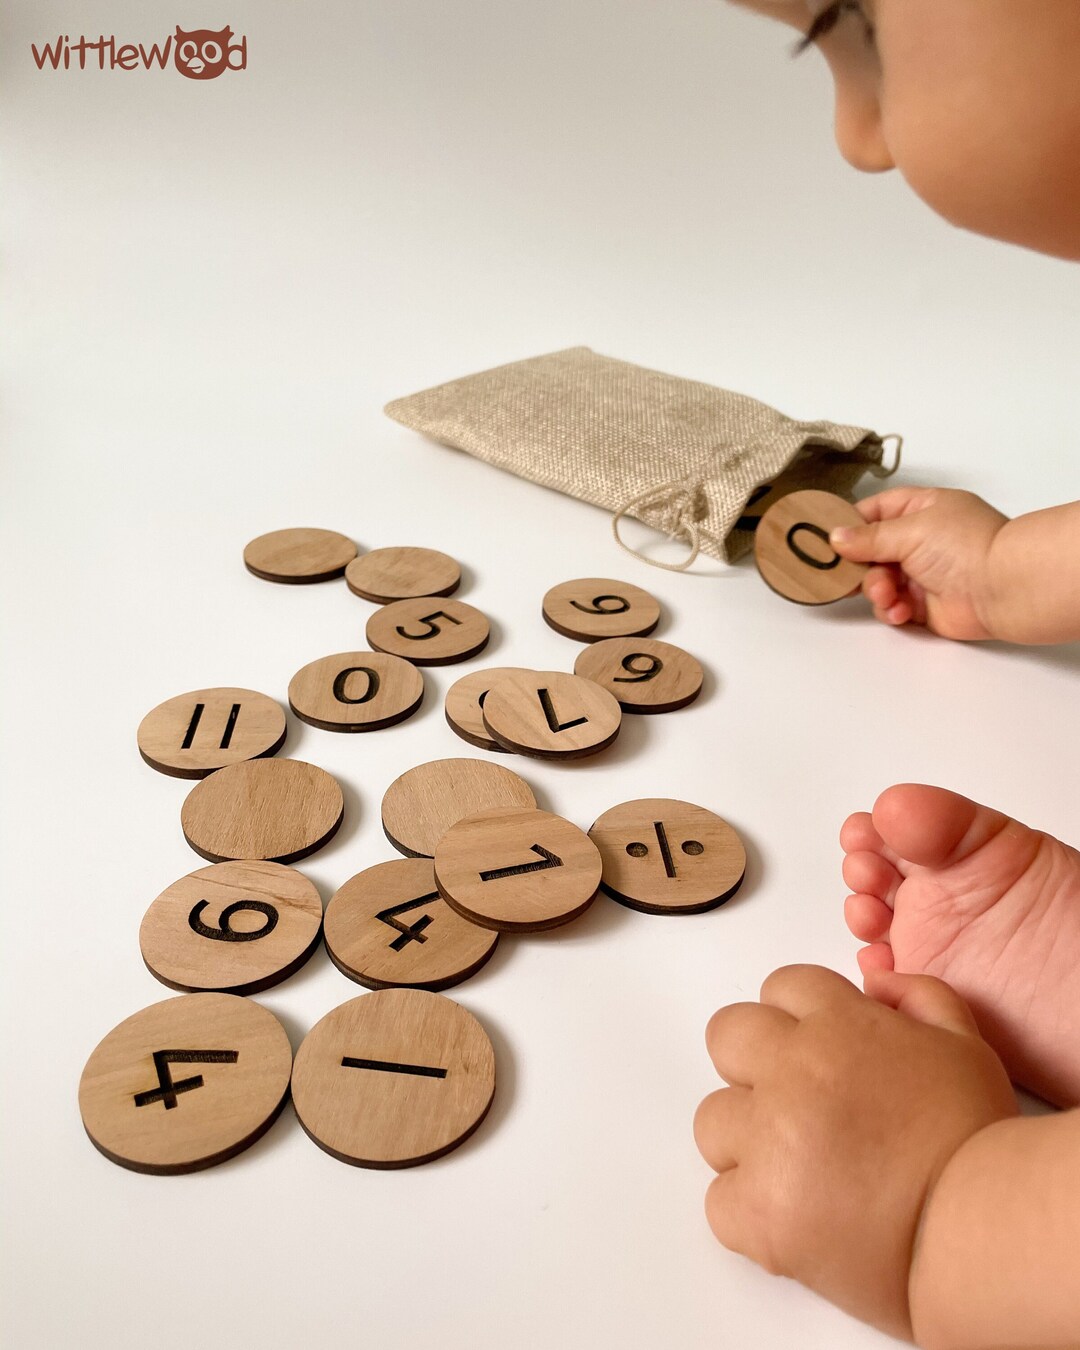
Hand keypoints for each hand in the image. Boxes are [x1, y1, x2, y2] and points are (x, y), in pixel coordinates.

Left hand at [694, 965, 1016, 1338]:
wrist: (981, 1230)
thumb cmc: (976, 1139)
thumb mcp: (963, 1044)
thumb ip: (918, 997)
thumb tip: (874, 984)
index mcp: (836, 1025)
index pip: (780, 987)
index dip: (796, 1018)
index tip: (816, 1053)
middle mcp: (790, 1070)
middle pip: (726, 1036)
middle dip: (751, 1063)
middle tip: (792, 1106)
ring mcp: (766, 1139)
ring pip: (712, 1120)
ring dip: (746, 1142)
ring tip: (799, 1172)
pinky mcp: (755, 1209)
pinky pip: (717, 1200)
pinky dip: (748, 1213)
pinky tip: (796, 1221)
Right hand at [829, 486, 1007, 638]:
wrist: (1002, 589)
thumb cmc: (967, 547)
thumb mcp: (910, 530)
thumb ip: (868, 537)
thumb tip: (836, 537)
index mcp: (922, 509)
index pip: (876, 511)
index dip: (851, 524)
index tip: (826, 537)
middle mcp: (921, 540)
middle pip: (871, 551)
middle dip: (860, 565)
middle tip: (846, 574)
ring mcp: (922, 573)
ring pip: (877, 582)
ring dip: (876, 590)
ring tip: (888, 595)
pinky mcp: (922, 605)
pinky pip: (892, 607)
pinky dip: (891, 609)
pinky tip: (900, 610)